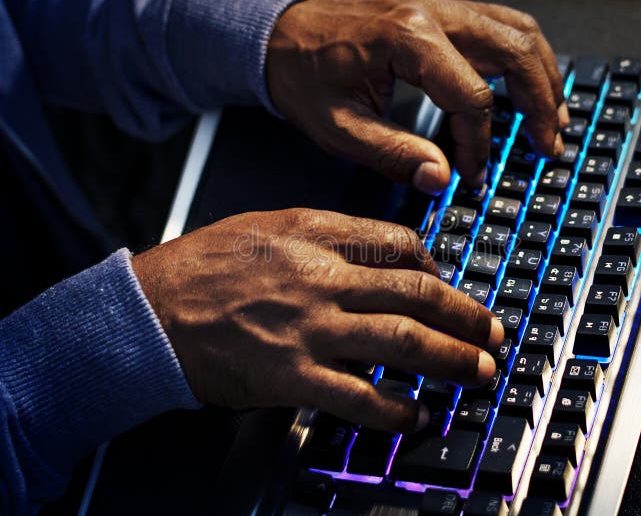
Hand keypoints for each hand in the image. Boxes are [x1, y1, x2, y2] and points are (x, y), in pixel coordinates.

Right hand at [132, 209, 503, 432]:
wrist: (148, 312)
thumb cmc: (200, 269)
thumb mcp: (263, 225)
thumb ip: (322, 233)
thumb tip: (375, 249)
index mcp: (313, 233)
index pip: (397, 242)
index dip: (433, 265)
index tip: (447, 281)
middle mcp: (320, 278)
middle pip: (415, 292)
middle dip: (464, 314)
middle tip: (492, 329)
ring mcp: (310, 329)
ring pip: (401, 342)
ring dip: (450, 359)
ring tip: (479, 370)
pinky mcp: (293, 376)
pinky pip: (360, 396)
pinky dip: (396, 409)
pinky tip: (417, 415)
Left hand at [267, 0, 568, 194]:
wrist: (281, 33)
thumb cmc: (303, 72)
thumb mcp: (337, 126)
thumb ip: (392, 155)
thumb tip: (440, 179)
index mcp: (406, 38)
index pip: (472, 96)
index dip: (479, 144)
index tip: (471, 175)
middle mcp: (432, 12)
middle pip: (516, 51)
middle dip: (541, 103)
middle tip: (548, 145)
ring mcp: (440, 6)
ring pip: (519, 30)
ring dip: (543, 76)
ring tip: (552, 120)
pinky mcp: (441, 12)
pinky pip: (501, 26)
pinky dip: (525, 59)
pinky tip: (529, 88)